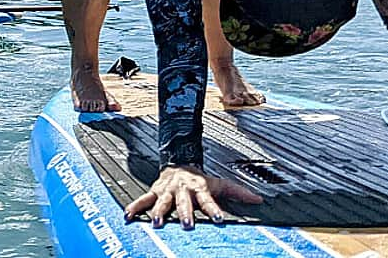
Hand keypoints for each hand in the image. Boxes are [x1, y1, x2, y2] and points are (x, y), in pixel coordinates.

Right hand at [125, 165, 261, 228]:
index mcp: (199, 188)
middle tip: (187, 224)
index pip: (209, 199)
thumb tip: (258, 200)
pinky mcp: (154, 191)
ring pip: (163, 201)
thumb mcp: (219, 183)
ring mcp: (166, 190)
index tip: (219, 218)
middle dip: (185, 213)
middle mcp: (182, 189)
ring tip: (157, 223)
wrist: (178, 163)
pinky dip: (136, 207)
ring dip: (160, 212)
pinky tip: (128, 216)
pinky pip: (144, 199)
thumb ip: (237, 192)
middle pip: (184, 202)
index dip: (214, 208)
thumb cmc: (199, 179)